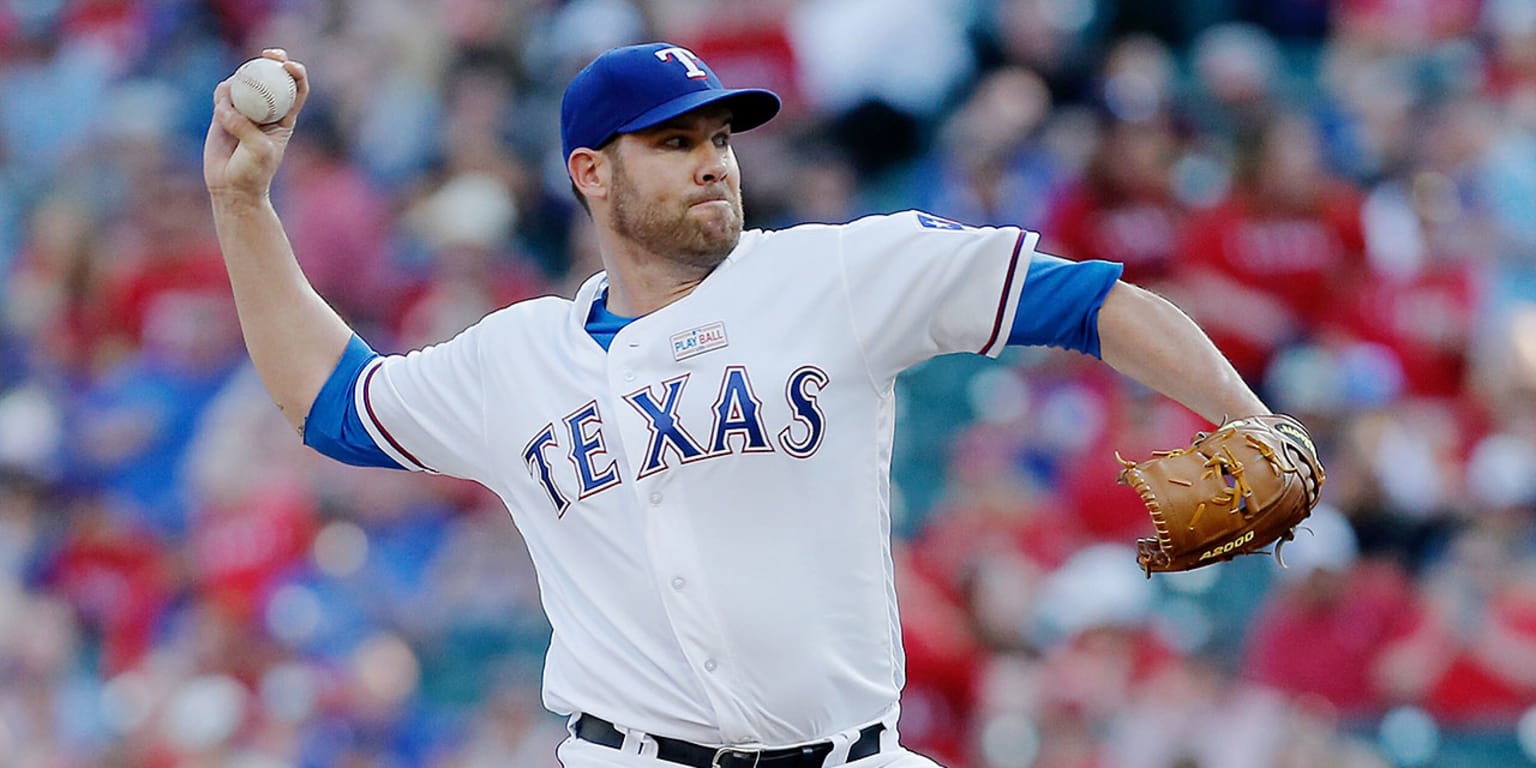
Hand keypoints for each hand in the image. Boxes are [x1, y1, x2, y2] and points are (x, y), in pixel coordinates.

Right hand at [203, 49, 309, 203]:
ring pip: (245, 81)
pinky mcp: (223, 112)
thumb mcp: (259, 149)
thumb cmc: (254, 172)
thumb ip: (246, 126)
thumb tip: (228, 108)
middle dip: (273, 59)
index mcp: (285, 117)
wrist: (232, 187)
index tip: (288, 65)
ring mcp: (245, 109)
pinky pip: (224, 94)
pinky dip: (222, 95)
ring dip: (240, 81)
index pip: (297, 88)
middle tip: (269, 54)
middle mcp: (267, 109)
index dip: (296, 72)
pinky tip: (221, 109)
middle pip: (272, 76)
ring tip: (232, 104)